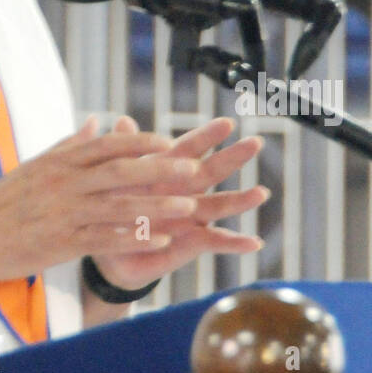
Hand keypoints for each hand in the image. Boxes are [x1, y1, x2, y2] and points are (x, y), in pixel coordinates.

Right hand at [0, 118, 209, 284]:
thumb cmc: (5, 201)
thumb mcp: (35, 165)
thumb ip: (70, 145)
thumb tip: (97, 122)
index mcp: (60, 162)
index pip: (107, 145)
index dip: (140, 142)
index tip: (168, 142)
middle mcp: (65, 184)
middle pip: (120, 172)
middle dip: (159, 169)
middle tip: (191, 167)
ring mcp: (65, 214)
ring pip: (118, 206)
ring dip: (156, 205)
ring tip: (188, 205)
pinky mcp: (63, 243)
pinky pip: (105, 239)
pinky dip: (134, 238)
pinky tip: (160, 239)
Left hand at [89, 115, 267, 290]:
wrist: (110, 252)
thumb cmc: (113, 208)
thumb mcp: (114, 180)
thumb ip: (123, 152)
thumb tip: (123, 120)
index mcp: (165, 171)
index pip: (188, 149)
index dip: (206, 136)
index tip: (227, 123)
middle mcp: (184, 191)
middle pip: (211, 171)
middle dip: (233, 157)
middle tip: (256, 142)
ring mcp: (190, 218)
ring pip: (219, 205)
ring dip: (241, 200)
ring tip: (261, 193)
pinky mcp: (191, 243)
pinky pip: (214, 242)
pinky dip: (234, 243)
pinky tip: (254, 242)